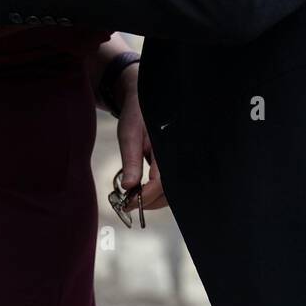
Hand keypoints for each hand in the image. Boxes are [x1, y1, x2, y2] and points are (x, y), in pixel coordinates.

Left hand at [115, 66, 166, 210]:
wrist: (145, 99)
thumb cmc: (137, 113)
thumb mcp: (129, 133)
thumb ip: (130, 160)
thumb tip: (129, 187)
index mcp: (168, 145)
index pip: (162, 180)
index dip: (146, 196)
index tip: (129, 203)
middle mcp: (177, 154)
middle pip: (171, 190)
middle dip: (150, 202)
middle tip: (128, 206)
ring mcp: (177, 158)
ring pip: (172, 190)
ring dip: (153, 200)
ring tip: (132, 201)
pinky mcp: (174, 162)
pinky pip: (170, 183)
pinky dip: (156, 192)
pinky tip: (142, 192)